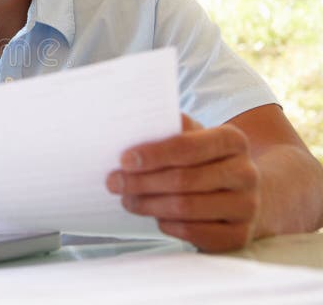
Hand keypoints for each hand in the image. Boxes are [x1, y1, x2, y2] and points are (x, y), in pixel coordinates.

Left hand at [106, 114, 259, 251]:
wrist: (241, 192)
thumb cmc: (205, 160)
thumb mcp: (193, 137)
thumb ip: (169, 129)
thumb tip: (133, 125)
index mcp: (233, 140)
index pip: (188, 146)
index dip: (153, 154)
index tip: (124, 160)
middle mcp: (246, 172)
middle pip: (183, 179)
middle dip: (141, 182)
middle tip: (115, 182)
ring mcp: (247, 206)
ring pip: (186, 208)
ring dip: (148, 205)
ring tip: (127, 200)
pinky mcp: (240, 236)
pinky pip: (195, 233)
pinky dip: (169, 225)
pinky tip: (156, 217)